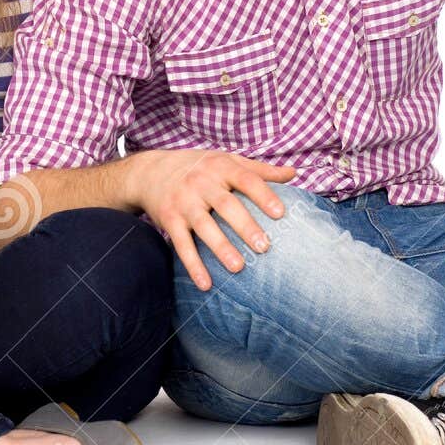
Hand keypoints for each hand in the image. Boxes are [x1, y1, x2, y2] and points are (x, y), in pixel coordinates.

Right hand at [129, 150, 296, 290]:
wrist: (151, 171)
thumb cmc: (199, 167)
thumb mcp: (227, 160)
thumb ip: (259, 169)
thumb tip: (294, 173)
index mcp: (220, 166)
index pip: (245, 179)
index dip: (263, 195)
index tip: (280, 213)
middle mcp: (201, 183)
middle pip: (226, 205)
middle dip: (244, 226)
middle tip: (264, 247)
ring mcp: (183, 202)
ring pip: (204, 226)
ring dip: (220, 248)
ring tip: (238, 267)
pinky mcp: (169, 220)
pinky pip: (182, 245)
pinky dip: (193, 265)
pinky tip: (206, 284)